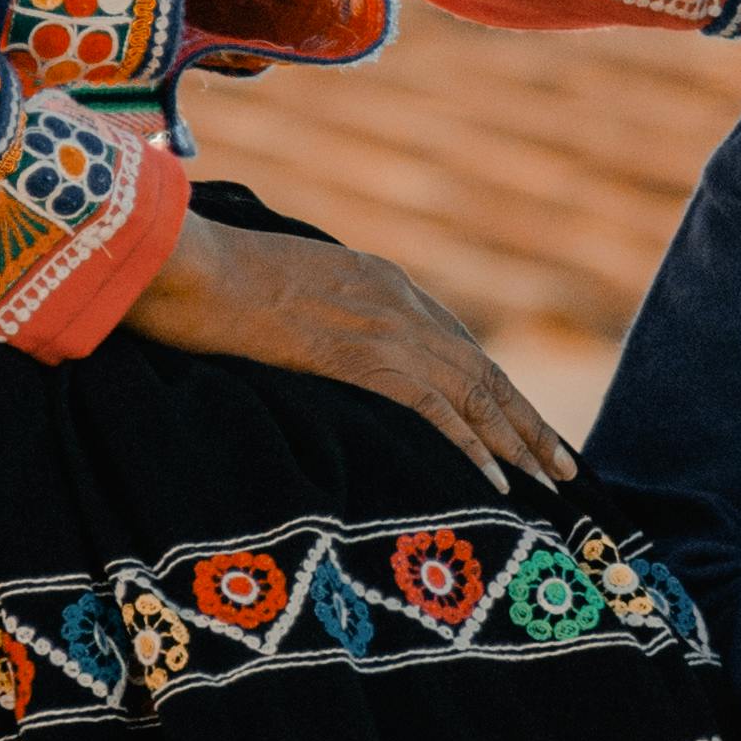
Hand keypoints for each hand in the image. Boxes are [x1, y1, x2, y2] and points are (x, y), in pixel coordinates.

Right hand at [128, 205, 575, 493]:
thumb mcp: (275, 279)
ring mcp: (380, 327)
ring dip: (517, 441)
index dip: (494, 388)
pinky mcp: (358, 357)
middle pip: (480, 370)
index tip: (522, 424)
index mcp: (378, 279)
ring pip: (473, 392)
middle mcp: (395, 300)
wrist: (178, 258)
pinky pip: (432, 410)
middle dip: (525, 421)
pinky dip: (471, 447)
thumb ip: (308, 303)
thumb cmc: (206, 270)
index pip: (456, 342)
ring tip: (549, 481)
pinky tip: (496, 482)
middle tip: (561, 467)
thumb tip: (303, 331)